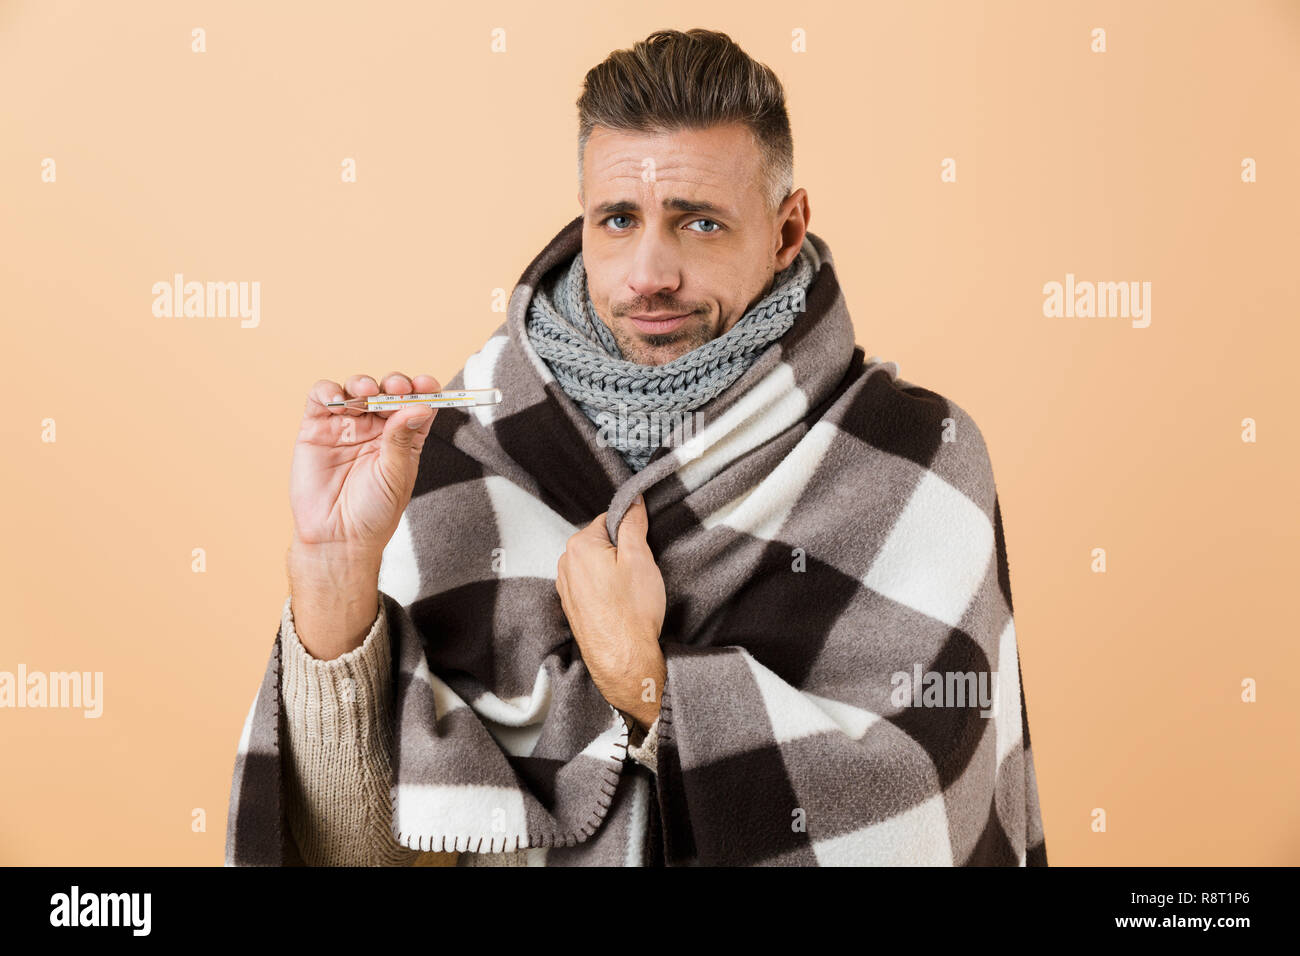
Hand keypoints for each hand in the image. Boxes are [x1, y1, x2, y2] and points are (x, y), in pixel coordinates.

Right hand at [287, 371, 440, 657]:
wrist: (337, 538)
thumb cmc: (374, 513)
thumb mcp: (395, 475)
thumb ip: (402, 439)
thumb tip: (420, 405)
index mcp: (402, 437)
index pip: (415, 403)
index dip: (422, 390)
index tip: (427, 384)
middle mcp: (376, 427)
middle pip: (387, 391)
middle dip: (394, 383)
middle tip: (396, 387)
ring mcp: (346, 424)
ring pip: (355, 389)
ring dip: (363, 383)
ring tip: (367, 392)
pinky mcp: (317, 428)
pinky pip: (321, 398)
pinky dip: (328, 390)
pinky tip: (337, 398)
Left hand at [555, 495, 666, 729]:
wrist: (624, 659)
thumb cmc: (632, 610)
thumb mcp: (639, 557)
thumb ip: (632, 523)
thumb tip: (632, 500)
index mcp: (579, 545)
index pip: (608, 521)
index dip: (630, 533)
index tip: (641, 550)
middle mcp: (565, 564)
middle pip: (600, 543)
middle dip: (620, 553)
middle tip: (638, 574)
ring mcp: (565, 587)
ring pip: (596, 565)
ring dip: (612, 572)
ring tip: (629, 593)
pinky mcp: (571, 607)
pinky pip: (590, 585)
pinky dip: (605, 590)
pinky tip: (620, 605)